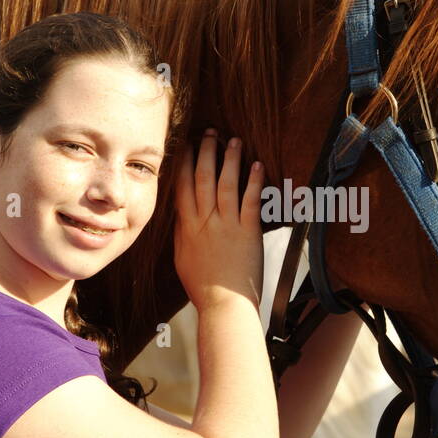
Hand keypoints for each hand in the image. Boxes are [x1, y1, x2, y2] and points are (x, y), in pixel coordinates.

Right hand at [173, 130, 264, 310]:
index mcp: (187, 227)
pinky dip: (253, 181)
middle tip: (210, 132)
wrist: (223, 305)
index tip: (187, 144)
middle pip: (203, 179)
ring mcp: (226, 226)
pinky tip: (256, 165)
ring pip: (226, 184)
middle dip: (206, 152)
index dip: (185, 162)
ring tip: (234, 140)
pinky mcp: (247, 232)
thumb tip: (181, 213)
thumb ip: (182, 231)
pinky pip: (250, 201)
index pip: (182, 187)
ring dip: (230, 160)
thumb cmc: (202, 285)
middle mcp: (204, 222)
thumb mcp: (182, 256)